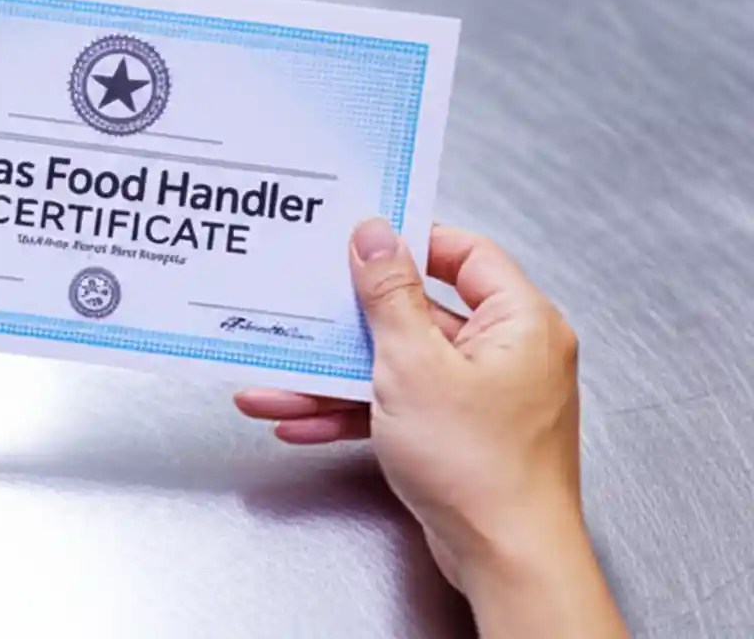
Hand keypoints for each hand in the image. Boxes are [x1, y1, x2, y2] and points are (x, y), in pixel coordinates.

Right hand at [236, 220, 624, 636]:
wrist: (505, 559)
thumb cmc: (482, 468)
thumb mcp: (415, 365)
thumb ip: (390, 296)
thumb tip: (375, 237)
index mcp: (519, 322)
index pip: (464, 254)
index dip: (410, 243)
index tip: (361, 240)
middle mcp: (508, 355)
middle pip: (418, 315)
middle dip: (349, 326)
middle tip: (306, 308)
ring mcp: (481, 398)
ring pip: (397, 369)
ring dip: (334, 379)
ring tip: (276, 383)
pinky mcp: (457, 436)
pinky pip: (398, 408)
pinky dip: (354, 413)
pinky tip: (302, 421)